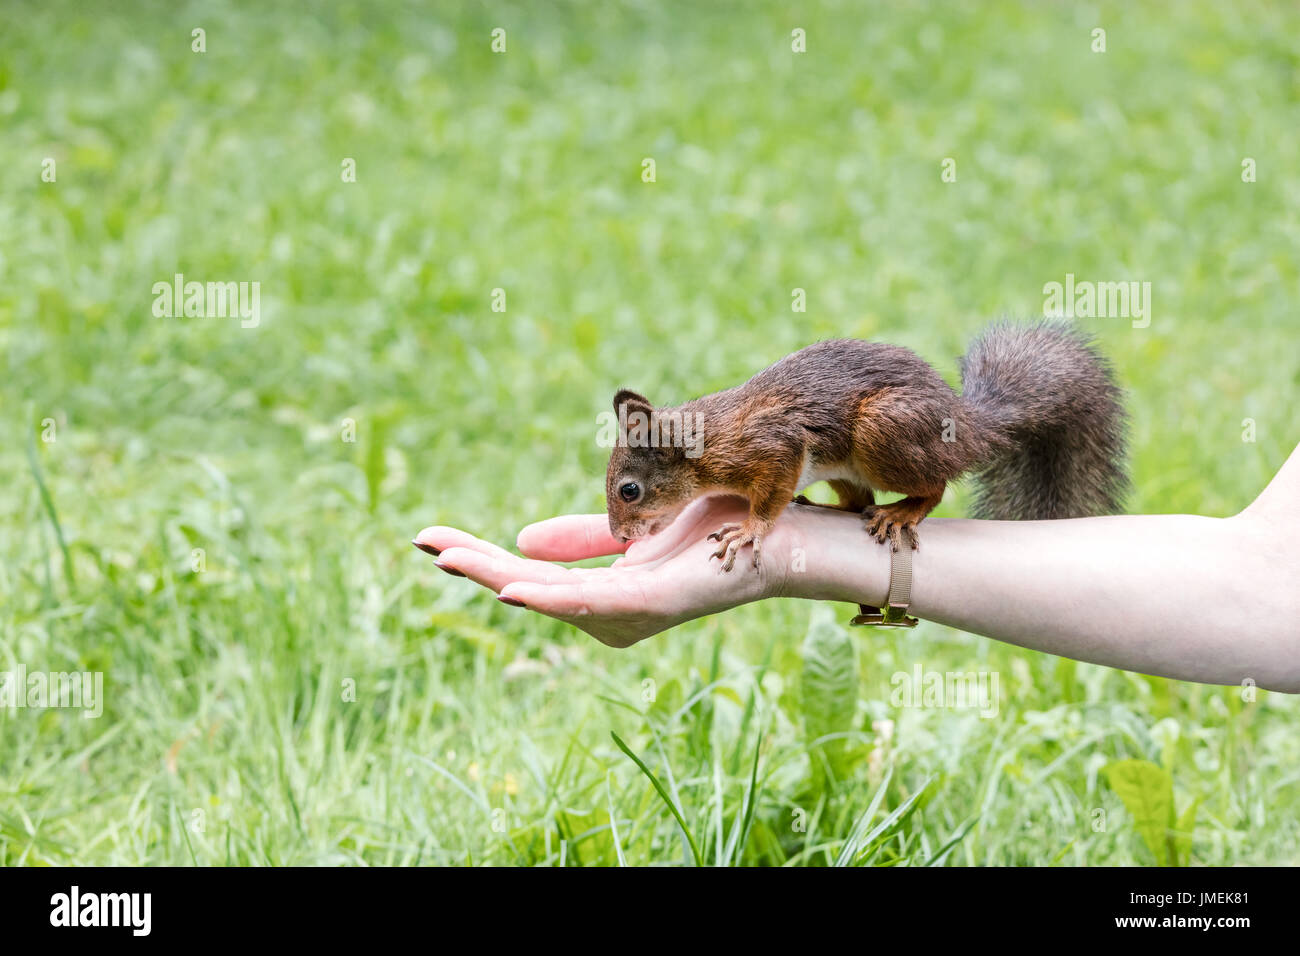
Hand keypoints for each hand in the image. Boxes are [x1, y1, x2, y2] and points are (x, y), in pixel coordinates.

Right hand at [414, 496, 796, 647]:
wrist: (781, 537)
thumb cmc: (714, 533)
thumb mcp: (628, 530)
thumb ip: (582, 537)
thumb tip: (522, 540)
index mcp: (599, 594)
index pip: (524, 574)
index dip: (477, 555)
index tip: (428, 536)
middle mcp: (610, 612)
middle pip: (528, 585)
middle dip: (473, 564)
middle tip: (421, 542)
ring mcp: (633, 611)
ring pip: (551, 596)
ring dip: (495, 577)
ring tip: (447, 560)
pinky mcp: (657, 602)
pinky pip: (597, 602)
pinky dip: (552, 596)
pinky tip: (513, 587)